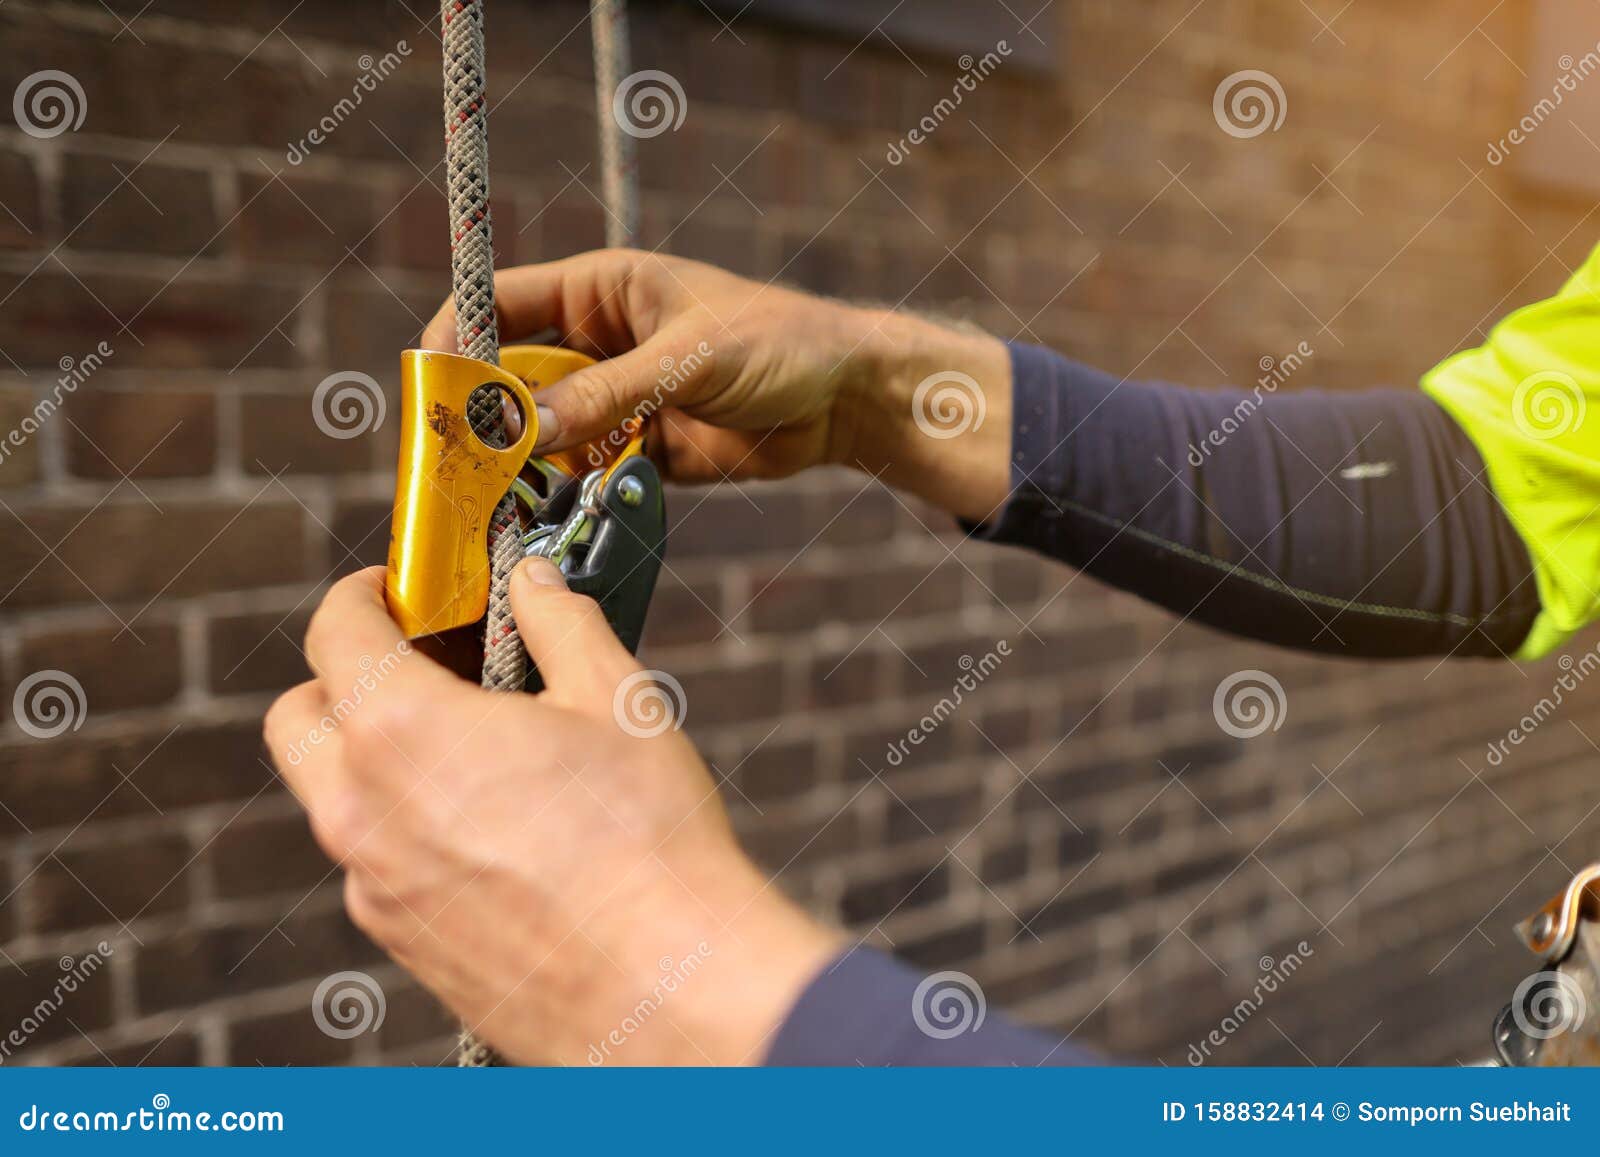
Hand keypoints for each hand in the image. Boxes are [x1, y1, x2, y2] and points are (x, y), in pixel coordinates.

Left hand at [264, 561, 841, 1065]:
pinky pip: (373, 864)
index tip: (395, 590)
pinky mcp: (400, 943)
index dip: (363, 595)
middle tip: (418, 665)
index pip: (332, 632)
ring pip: (330, 798)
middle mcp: (362, 811)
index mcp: (402, 732)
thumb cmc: (646, 843)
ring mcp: (373, 887)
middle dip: (339, 677)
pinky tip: (492, 831)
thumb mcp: (615, 700)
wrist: (667, 986)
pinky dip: (403, 828)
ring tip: (470, 750)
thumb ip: (561, 622)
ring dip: (370, 757)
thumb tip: (536, 582)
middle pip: (296, 718)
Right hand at [421, 249, 1013, 521]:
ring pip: (543, 432)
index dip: (459, 339)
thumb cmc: (778, 344)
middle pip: (512, 376)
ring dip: (520, 464)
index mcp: (601, 289)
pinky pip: (583, 471)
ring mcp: (616, 399)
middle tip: (454, 462)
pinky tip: (546, 514)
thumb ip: (606, 393)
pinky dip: (564, 492)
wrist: (846, 400)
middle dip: (483, 417)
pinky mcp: (639, 449)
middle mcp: (597, 342)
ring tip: (491, 500)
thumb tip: (522, 429)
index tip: (431, 386)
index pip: (502, 303)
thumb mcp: (688, 358)